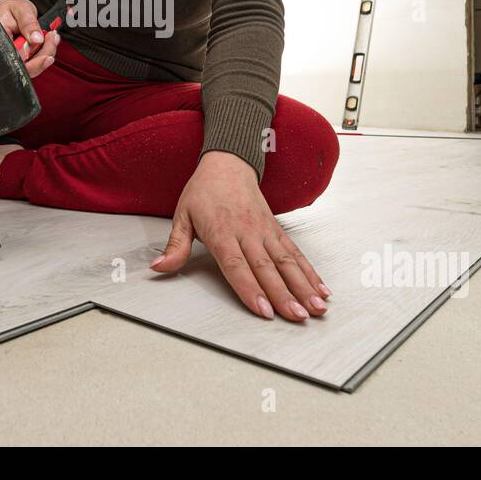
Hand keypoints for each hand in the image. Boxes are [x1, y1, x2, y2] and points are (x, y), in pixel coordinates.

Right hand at [0, 0, 60, 78]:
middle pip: (25, 68)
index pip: (14, 61)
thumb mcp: (21, 9)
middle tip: (53, 39)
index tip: (46, 56)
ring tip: (52, 36)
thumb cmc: (11, 8)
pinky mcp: (24, 57)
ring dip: (47, 53)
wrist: (11, 9)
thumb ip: (28, 23)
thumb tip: (36, 39)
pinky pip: (36, 60)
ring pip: (33, 66)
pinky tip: (50, 40)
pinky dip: (46, 51)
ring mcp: (15, 57)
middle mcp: (5, 53)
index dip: (32, 63)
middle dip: (43, 58)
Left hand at [152, 150, 330, 320]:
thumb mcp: (182, 216)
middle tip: (298, 316)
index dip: (251, 289)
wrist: (228, 163)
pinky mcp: (276, 229)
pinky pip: (295, 252)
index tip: (264, 310)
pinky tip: (320, 288)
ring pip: (287, 262)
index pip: (237, 266)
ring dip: (304, 286)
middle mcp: (248, 232)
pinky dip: (309, 271)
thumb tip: (160, 267)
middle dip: (285, 295)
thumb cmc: (203, 191)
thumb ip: (175, 246)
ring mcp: (265, 231)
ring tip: (317, 307)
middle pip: (268, 268)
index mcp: (222, 232)